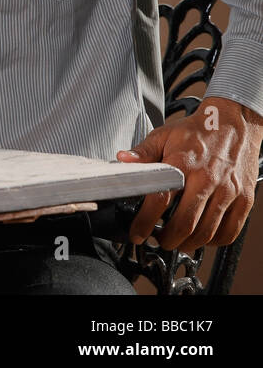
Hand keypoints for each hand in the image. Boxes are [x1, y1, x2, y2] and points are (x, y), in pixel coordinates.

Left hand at [118, 96, 262, 252]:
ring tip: (176, 242)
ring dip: (188, 244)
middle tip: (157, 241)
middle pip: (185, 223)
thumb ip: (143, 152)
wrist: (234, 123)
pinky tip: (202, 237)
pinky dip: (214, 241)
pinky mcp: (244, 198)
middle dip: (167, 239)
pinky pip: (230, 231)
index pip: (160, 199)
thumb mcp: (165, 135)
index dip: (145, 221)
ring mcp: (228, 191)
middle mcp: (207, 179)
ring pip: (207, 231)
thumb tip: (122, 160)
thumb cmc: (198, 131)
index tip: (136, 233)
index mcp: (183, 164)